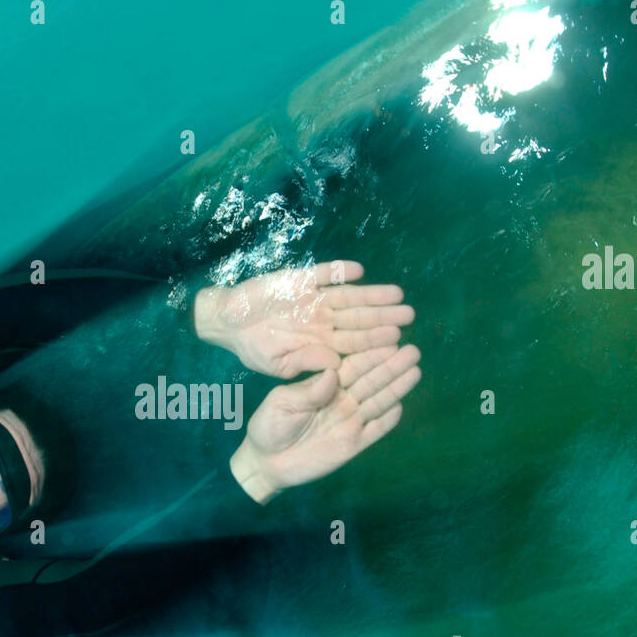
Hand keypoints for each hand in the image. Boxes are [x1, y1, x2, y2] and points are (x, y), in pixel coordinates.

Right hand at [193, 260, 414, 378]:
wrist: (227, 321)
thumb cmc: (254, 348)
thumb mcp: (277, 365)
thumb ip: (305, 364)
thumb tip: (334, 366)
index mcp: (321, 343)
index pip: (354, 342)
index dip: (374, 340)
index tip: (397, 340)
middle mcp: (323, 320)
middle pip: (359, 318)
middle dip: (384, 316)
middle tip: (410, 315)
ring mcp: (314, 298)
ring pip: (349, 296)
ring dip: (372, 294)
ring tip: (396, 293)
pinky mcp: (300, 279)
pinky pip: (324, 274)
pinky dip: (339, 271)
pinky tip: (359, 271)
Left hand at [229, 345, 421, 503]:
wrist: (267, 463)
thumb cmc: (269, 427)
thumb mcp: (282, 404)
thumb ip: (307, 392)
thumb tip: (332, 373)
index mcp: (324, 385)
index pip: (352, 366)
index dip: (370, 354)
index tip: (388, 340)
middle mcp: (342, 400)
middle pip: (371, 381)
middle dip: (391, 366)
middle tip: (412, 350)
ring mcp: (350, 421)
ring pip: (378, 402)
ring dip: (396, 388)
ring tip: (415, 371)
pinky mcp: (354, 444)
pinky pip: (375, 430)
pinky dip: (388, 420)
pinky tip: (401, 406)